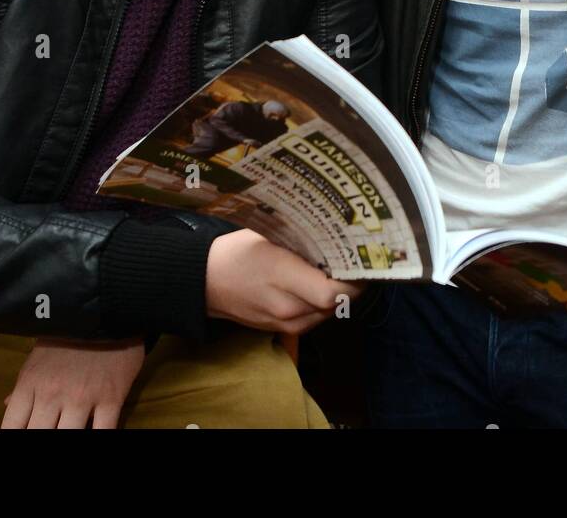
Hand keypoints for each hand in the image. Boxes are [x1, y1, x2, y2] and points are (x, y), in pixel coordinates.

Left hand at [1, 336, 145, 428]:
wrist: (109, 309)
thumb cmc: (70, 333)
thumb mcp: (38, 355)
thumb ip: (24, 384)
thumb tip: (6, 404)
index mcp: (30, 383)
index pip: (11, 427)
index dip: (14, 439)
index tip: (22, 437)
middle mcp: (52, 394)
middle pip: (37, 436)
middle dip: (40, 438)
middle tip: (50, 429)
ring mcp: (83, 397)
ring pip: (69, 437)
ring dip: (68, 436)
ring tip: (69, 429)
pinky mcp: (112, 397)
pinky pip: (104, 432)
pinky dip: (99, 437)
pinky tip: (96, 431)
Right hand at [205, 228, 361, 334]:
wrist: (203, 282)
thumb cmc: (236, 252)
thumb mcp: (268, 236)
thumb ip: (303, 243)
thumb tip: (337, 238)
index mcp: (282, 278)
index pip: (331, 293)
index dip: (353, 282)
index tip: (363, 263)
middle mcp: (285, 307)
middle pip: (334, 305)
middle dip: (350, 286)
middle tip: (358, 263)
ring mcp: (282, 324)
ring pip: (326, 315)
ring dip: (338, 297)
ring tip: (343, 273)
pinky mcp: (280, 331)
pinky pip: (312, 320)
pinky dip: (322, 305)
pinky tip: (322, 286)